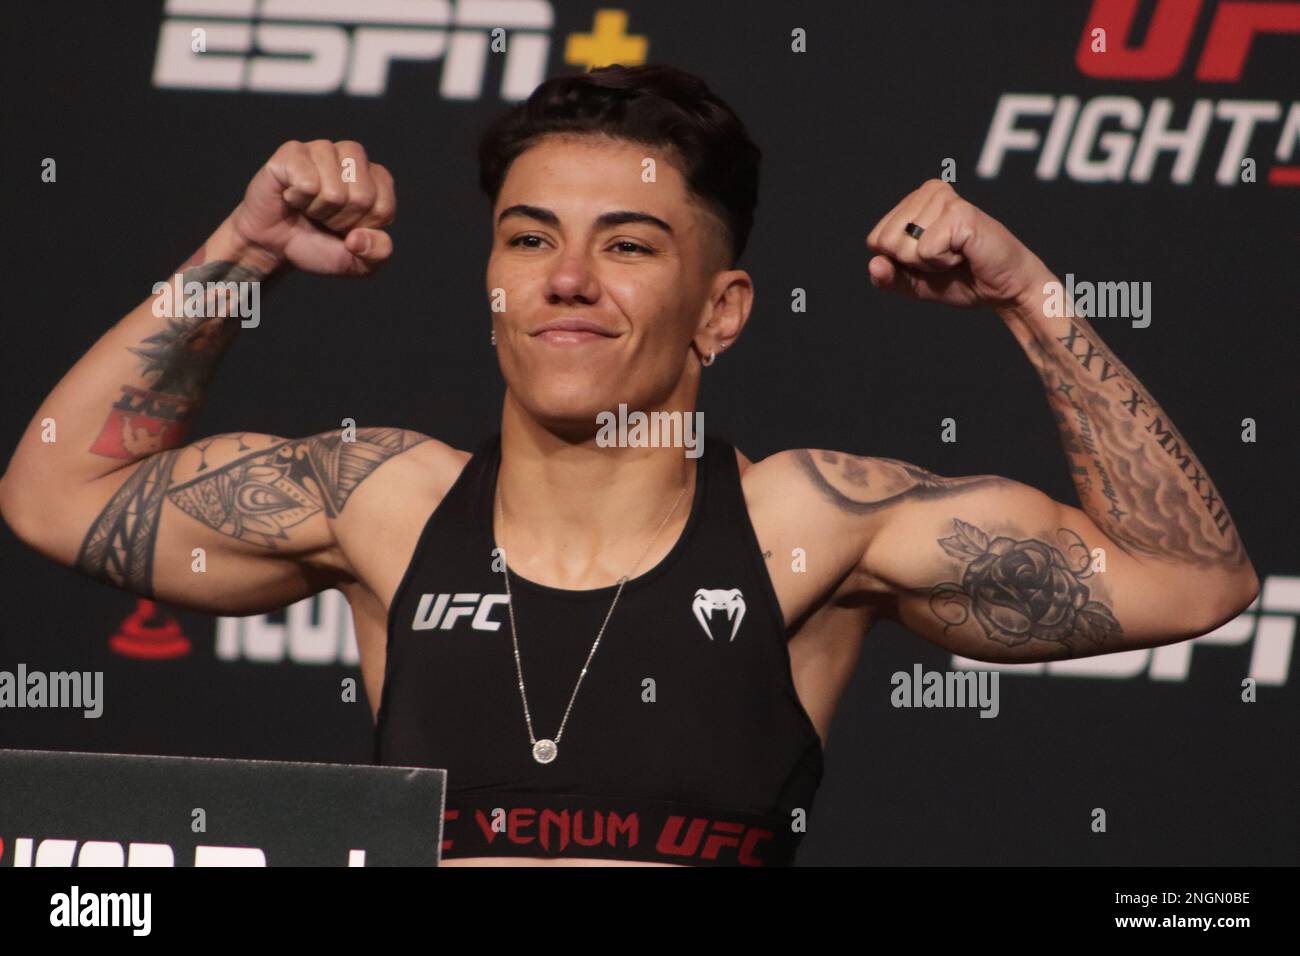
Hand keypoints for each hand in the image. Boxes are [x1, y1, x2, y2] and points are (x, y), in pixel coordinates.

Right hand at [229, 139, 395, 275]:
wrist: (274, 245)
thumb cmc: (319, 245)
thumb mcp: (357, 262)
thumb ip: (377, 254)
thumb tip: (359, 238)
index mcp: (378, 179)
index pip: (383, 208)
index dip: (362, 229)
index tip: (346, 228)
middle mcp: (353, 157)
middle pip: (362, 198)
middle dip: (340, 220)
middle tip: (323, 218)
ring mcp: (323, 149)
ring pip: (335, 192)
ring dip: (318, 211)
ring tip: (308, 206)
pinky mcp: (293, 151)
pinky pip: (307, 183)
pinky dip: (297, 200)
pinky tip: (291, 195)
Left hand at [865, 180, 1048, 309]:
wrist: (1004, 289)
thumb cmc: (962, 279)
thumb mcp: (914, 283)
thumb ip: (889, 277)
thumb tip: (873, 265)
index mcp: (915, 200)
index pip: (875, 240)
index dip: (899, 262)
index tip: (930, 259)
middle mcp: (929, 191)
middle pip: (885, 242)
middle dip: (912, 262)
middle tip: (945, 258)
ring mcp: (945, 199)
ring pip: (903, 246)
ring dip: (930, 263)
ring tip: (957, 254)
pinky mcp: (959, 212)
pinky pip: (925, 250)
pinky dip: (942, 262)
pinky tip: (965, 252)